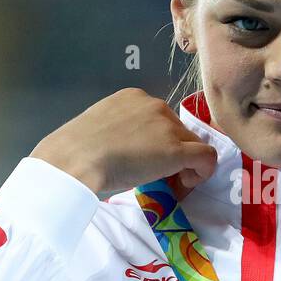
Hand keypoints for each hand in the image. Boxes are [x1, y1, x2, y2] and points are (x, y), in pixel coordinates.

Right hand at [30, 88, 218, 194]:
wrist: (74, 159)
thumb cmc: (74, 148)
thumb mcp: (99, 128)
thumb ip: (118, 132)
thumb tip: (127, 150)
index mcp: (133, 97)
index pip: (158, 119)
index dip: (158, 141)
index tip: (147, 160)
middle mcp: (155, 105)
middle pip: (177, 130)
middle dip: (172, 152)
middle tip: (159, 175)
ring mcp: (167, 127)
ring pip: (191, 143)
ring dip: (185, 162)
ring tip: (171, 182)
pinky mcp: (176, 150)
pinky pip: (206, 156)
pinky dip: (203, 170)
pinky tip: (188, 182)